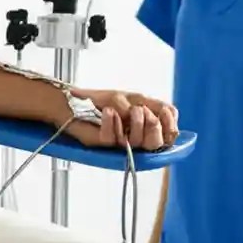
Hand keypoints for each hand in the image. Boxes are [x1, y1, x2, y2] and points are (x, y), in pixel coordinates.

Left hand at [59, 89, 178, 150]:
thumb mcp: (129, 98)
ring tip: (125, 110)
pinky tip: (108, 112)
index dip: (171, 125)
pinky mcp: (103, 144)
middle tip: (140, 111)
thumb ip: (147, 108)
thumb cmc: (100, 99)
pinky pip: (113, 139)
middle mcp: (135, 136)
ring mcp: (121, 142)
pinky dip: (112, 123)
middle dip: (153, 125)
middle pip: (157, 143)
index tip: (163, 113)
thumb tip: (157, 119)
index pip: (169, 132)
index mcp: (145, 124)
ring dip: (135, 123)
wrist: (72, 101)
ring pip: (138, 143)